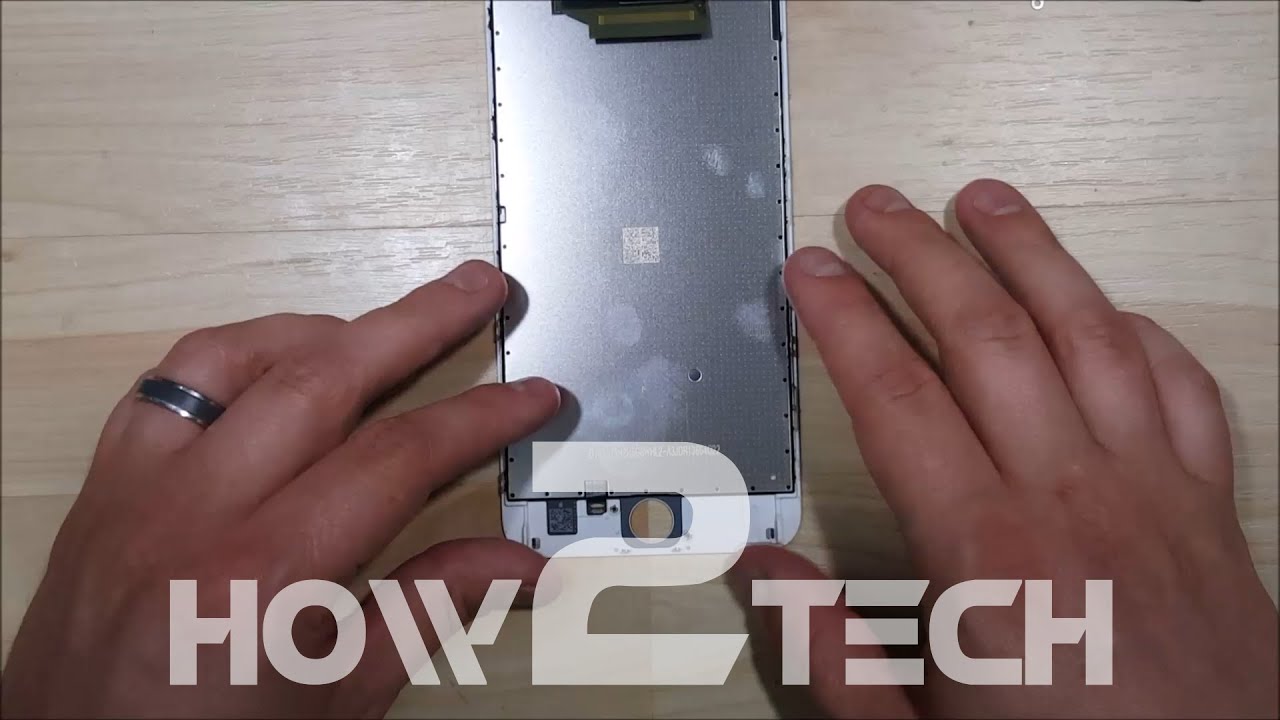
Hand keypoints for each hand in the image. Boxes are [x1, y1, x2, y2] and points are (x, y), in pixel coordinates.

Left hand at [1, 261, 560, 717]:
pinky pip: (165, 386)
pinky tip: (279, 363)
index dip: (479, 418)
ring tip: (386, 323)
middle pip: (322, 379)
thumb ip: (432, 609)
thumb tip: (522, 565)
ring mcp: (135, 494)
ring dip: (323, 328)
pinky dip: (234, 356)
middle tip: (479, 288)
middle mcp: (192, 517)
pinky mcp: (101, 491)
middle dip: (416, 323)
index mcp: (264, 579)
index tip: (532, 395)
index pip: (396, 459)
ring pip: (232, 359)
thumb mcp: (340, 700)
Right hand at [733, 180, 1277, 717]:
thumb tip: (758, 566)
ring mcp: (1153, 492)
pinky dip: (1144, 333)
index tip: (808, 268)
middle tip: (874, 204)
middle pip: (987, 336)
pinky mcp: (1212, 507)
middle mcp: (1072, 499)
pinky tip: (1108, 307)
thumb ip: (829, 648)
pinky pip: (1185, 389)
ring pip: (1090, 334)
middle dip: (921, 255)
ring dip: (1032, 254)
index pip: (894, 398)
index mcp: (985, 557)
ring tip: (983, 197)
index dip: (842, 319)